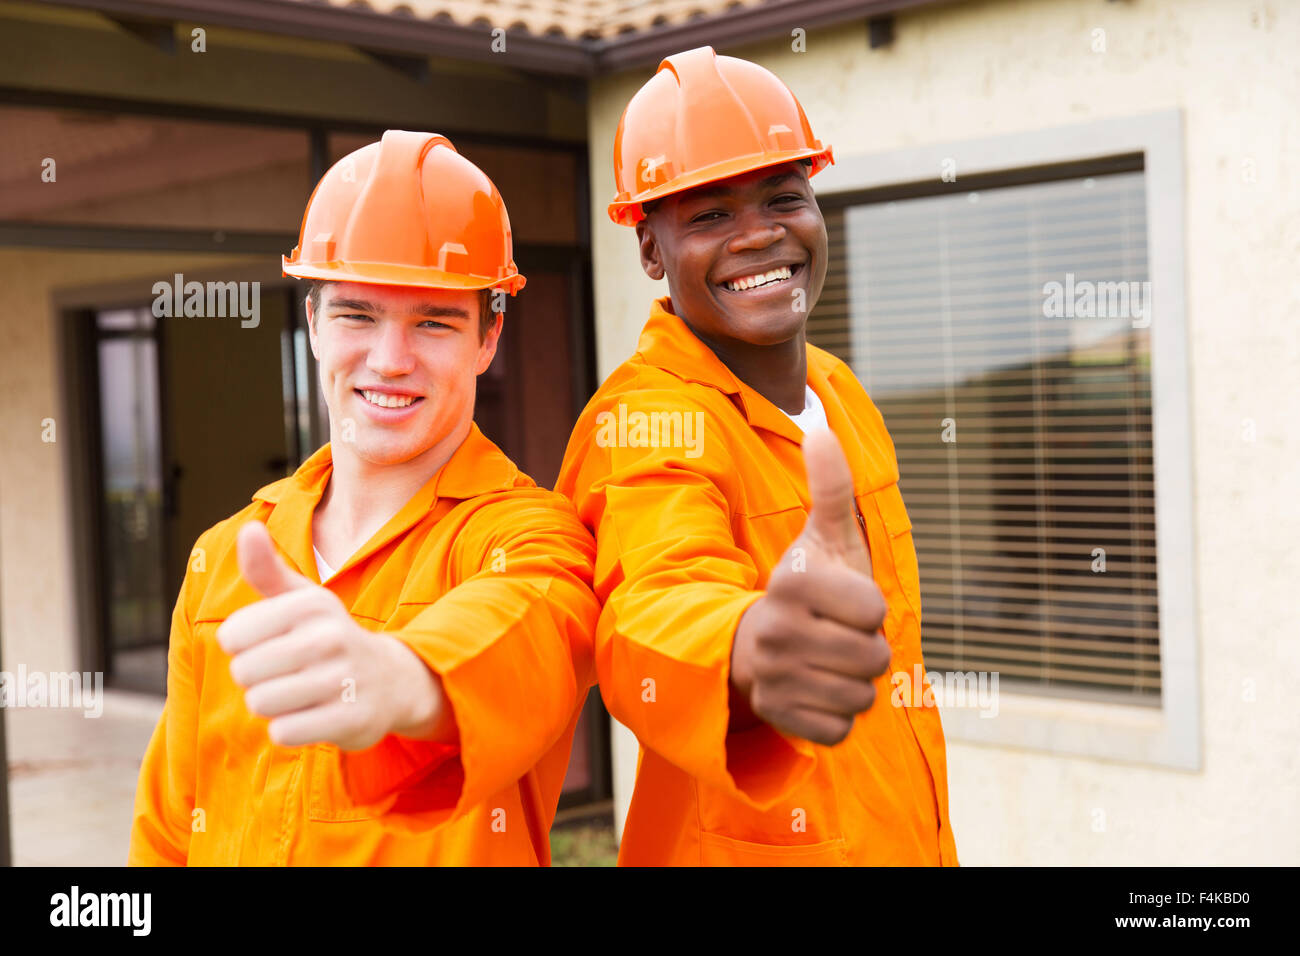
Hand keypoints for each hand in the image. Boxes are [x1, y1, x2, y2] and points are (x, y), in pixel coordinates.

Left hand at [216, 521, 450, 749]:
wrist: (393, 680)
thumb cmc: (330, 637)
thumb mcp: (302, 599)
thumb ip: (267, 568)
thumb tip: (249, 529)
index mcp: (311, 604)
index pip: (232, 635)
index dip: (242, 646)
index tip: (270, 643)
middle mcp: (329, 637)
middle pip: (243, 672)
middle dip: (255, 678)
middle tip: (286, 673)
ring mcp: (342, 679)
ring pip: (261, 703)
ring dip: (271, 704)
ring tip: (298, 693)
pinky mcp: (350, 718)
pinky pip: (283, 731)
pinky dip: (289, 728)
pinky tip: (311, 714)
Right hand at [730, 428, 890, 745]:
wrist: (751, 643)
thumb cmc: (802, 588)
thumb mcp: (822, 538)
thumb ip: (831, 487)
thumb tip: (819, 428)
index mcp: (792, 585)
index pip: (874, 610)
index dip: (868, 607)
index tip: (840, 601)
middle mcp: (776, 633)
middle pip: (874, 658)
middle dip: (866, 649)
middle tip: (835, 636)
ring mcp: (774, 680)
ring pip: (861, 696)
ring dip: (853, 683)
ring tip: (825, 663)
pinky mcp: (778, 719)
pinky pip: (841, 729)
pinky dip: (836, 716)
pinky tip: (814, 691)